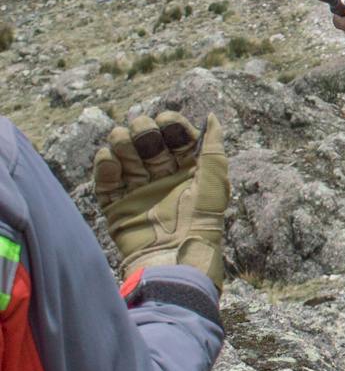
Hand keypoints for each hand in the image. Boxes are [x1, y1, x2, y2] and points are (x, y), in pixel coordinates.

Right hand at [94, 112, 229, 286]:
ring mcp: (138, 189)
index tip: (166, 121)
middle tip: (145, 135)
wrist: (175, 254)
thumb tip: (211, 116)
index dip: (169, 124)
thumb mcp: (215, 180)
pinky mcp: (117, 204)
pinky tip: (111, 157)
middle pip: (147, 142)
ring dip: (122, 143)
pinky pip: (105, 180)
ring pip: (124, 155)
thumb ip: (212, 146)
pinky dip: (104, 164)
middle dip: (143, 131)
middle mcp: (162, 176)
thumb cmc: (202, 217)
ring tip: (125, 143)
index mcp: (188, 168)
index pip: (174, 136)